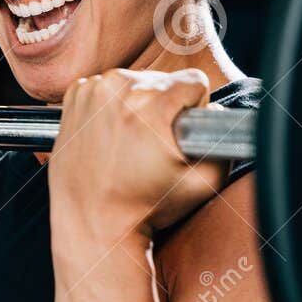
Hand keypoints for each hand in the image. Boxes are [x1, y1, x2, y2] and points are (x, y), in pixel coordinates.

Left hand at [49, 68, 225, 242]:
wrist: (92, 221)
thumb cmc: (143, 206)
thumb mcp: (202, 184)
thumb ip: (225, 142)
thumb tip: (218, 112)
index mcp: (151, 104)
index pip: (192, 81)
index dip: (194, 108)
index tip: (178, 132)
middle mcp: (118, 89)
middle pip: (163, 80)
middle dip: (164, 107)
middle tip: (151, 144)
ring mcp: (93, 90)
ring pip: (135, 81)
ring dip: (138, 104)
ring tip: (130, 141)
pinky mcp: (76, 95)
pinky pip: (107, 87)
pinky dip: (112, 105)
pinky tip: (111, 134)